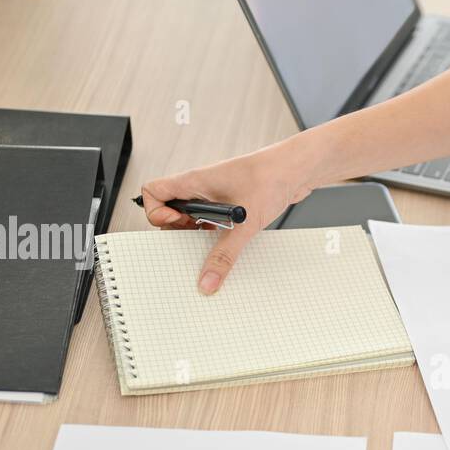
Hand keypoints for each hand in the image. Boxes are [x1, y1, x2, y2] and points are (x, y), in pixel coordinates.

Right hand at [140, 142, 315, 293]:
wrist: (297, 169)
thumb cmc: (270, 178)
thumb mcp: (245, 223)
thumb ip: (224, 254)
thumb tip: (208, 281)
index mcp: (194, 182)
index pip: (153, 191)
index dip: (156, 212)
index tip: (175, 227)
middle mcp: (201, 188)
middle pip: (170, 210)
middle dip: (177, 230)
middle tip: (194, 241)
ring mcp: (215, 196)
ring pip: (191, 218)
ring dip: (197, 234)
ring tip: (214, 242)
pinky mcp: (230, 204)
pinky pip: (211, 221)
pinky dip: (214, 234)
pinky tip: (229, 241)